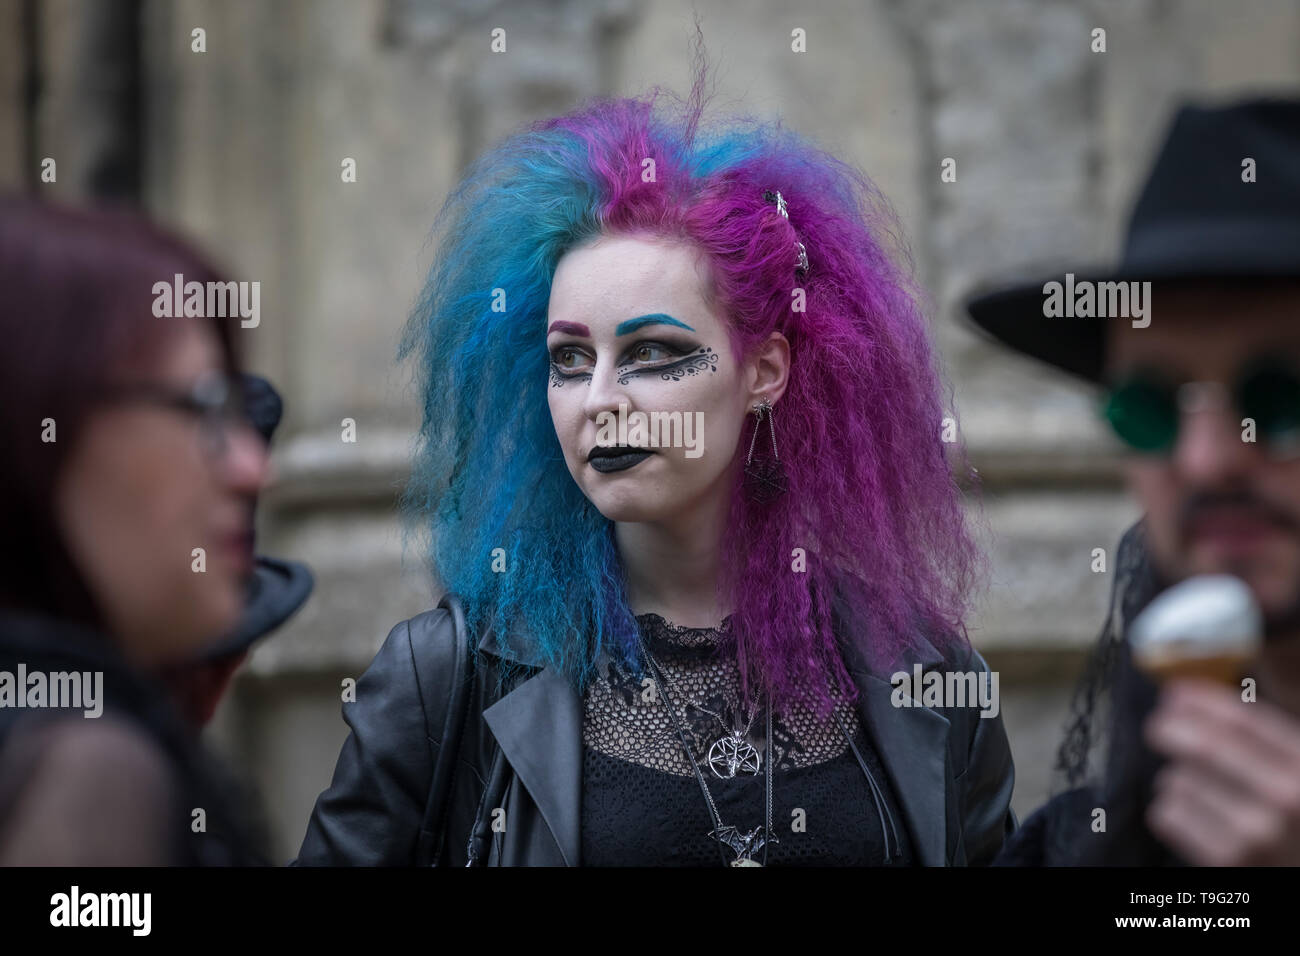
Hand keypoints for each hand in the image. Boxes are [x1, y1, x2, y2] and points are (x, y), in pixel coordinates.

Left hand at [1143, 678, 1299, 864]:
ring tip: (1198, 790)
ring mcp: (1254, 832)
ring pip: (1180, 780)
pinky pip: (1168, 814)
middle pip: (1206, 746)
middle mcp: (1283, 798)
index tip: (1173, 692)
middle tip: (1157, 726)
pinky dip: (1169, 808)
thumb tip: (1183, 697)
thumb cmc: (1293, 821)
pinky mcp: (1225, 859)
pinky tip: (1191, 816)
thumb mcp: (1295, 772)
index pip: (1243, 721)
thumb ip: (1260, 741)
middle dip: (1171, 728)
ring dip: (1175, 777)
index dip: (1200, 701)